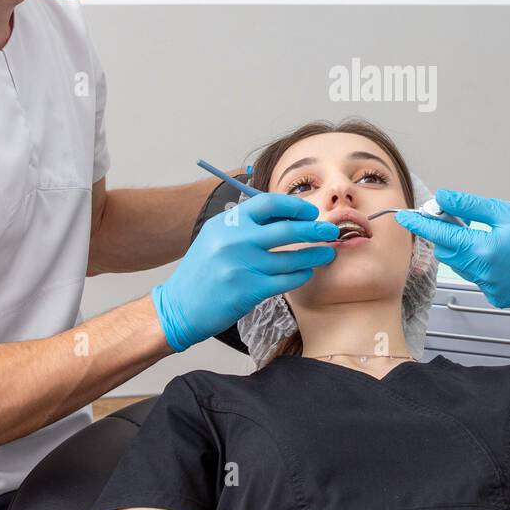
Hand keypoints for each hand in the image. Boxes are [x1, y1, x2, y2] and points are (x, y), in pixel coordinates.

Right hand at [151, 192, 339, 351]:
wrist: (179, 306)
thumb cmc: (203, 271)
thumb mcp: (217, 237)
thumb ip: (245, 225)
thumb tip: (286, 216)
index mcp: (227, 222)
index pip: (267, 203)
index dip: (294, 206)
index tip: (310, 213)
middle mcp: (234, 240)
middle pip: (286, 229)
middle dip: (314, 230)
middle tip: (331, 232)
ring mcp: (241, 265)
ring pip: (291, 257)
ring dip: (315, 255)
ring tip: (327, 254)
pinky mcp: (248, 290)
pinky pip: (285, 280)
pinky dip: (300, 275)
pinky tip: (307, 273)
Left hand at [394, 189, 509, 306]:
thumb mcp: (504, 211)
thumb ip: (469, 207)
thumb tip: (444, 199)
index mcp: (484, 250)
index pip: (441, 235)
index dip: (421, 224)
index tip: (405, 216)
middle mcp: (484, 273)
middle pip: (448, 252)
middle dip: (450, 235)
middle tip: (464, 219)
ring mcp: (491, 288)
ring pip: (462, 265)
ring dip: (467, 249)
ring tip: (491, 237)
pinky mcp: (499, 296)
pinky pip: (478, 277)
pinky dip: (482, 265)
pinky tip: (501, 256)